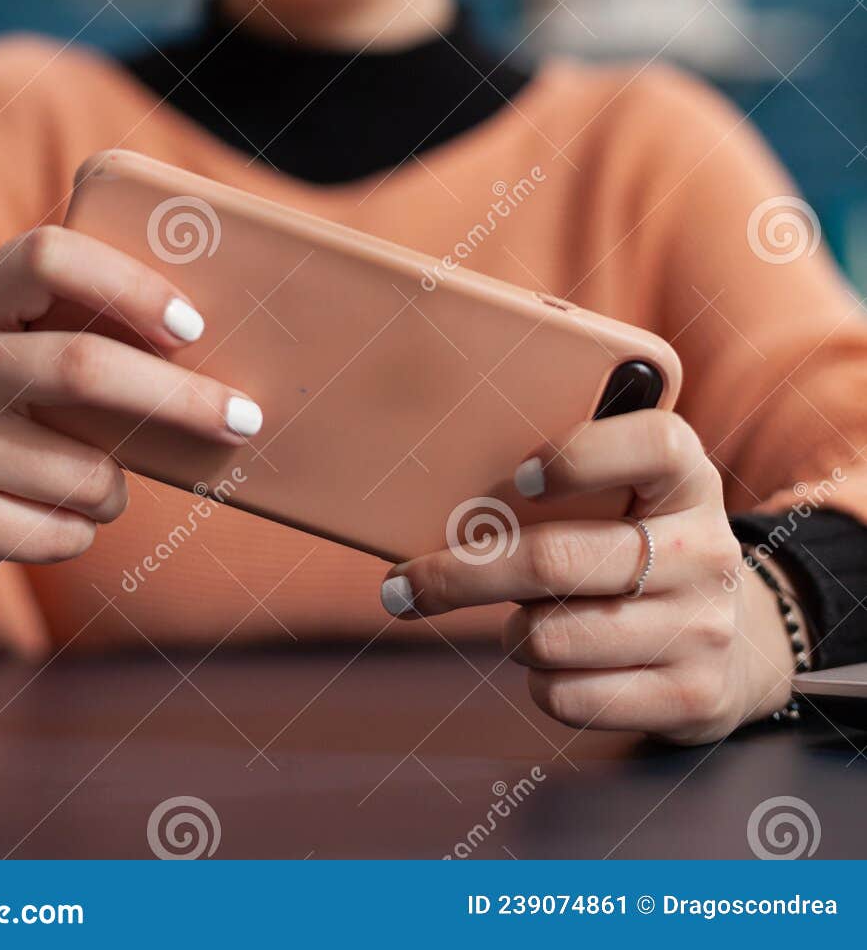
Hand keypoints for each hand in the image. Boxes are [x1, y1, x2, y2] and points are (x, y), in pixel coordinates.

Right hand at [0, 226, 261, 607]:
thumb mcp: (34, 349)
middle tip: (245, 418)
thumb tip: (233, 344)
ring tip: (101, 482)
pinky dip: (85, 532)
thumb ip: (96, 328)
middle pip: (81, 366)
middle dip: (180, 398)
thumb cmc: (21, 409)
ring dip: (119, 487)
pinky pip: (59, 532)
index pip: (48, 256)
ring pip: (83, 470)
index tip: (194, 327)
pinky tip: (59, 518)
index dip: (130, 285)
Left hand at [379, 411, 801, 743]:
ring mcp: (704, 628)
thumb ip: (571, 477)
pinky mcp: (693, 697)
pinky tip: (561, 664)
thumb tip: (438, 490)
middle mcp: (706, 549)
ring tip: (528, 620)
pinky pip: (571, 697)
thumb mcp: (633, 493)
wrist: (738, 641)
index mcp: (688, 476)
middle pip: (556, 561)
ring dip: (515, 633)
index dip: (577, 458)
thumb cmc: (642, 546)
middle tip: (404, 585)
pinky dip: (543, 682)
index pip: (650, 445)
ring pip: (551, 637)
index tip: (513, 479)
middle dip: (461, 576)